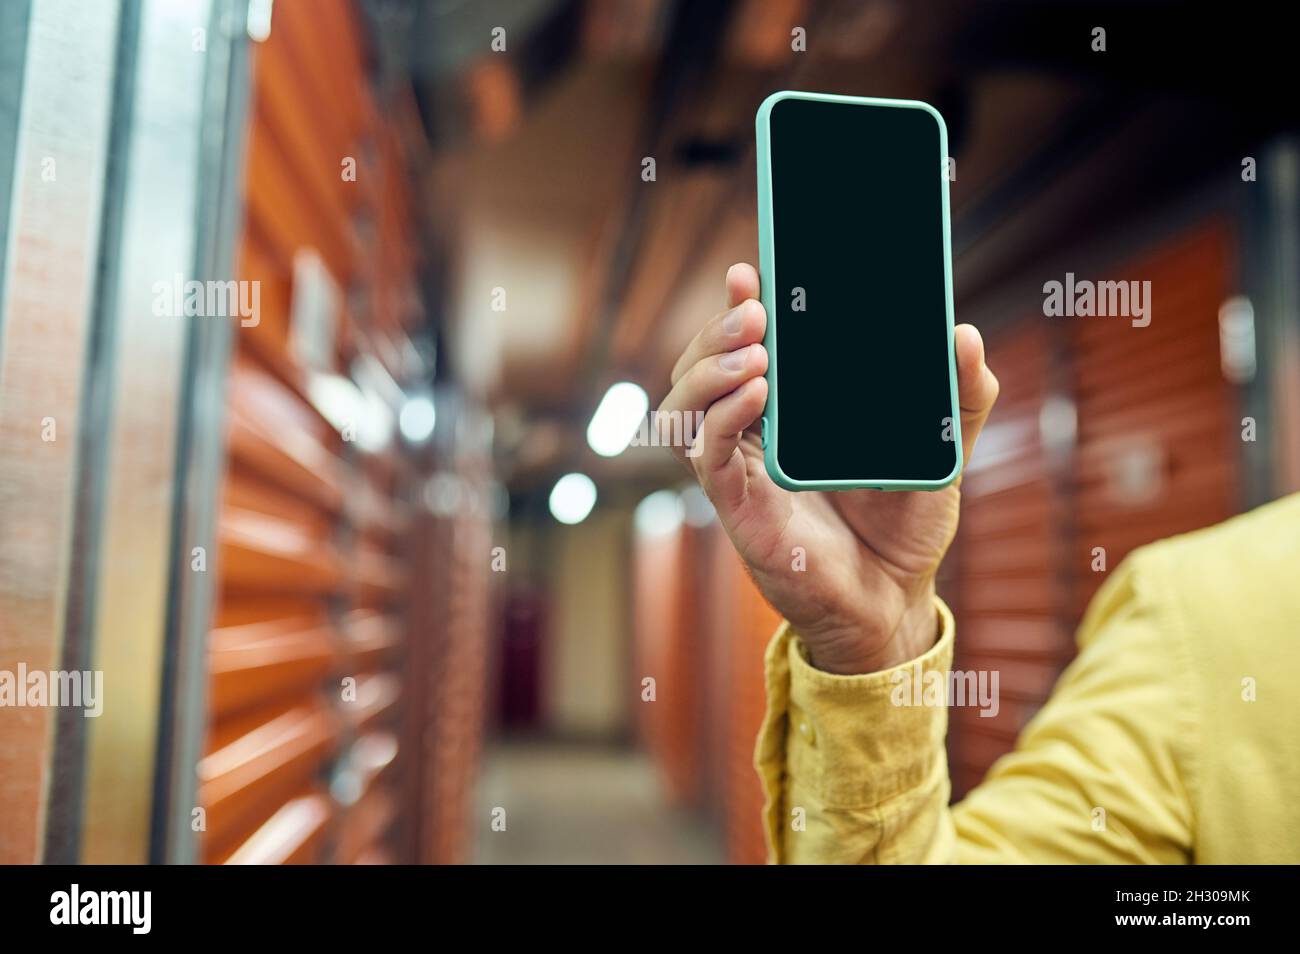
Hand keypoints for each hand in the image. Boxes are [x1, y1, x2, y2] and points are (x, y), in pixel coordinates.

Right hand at [657, 263, 998, 673]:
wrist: (897, 601)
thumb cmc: (906, 526)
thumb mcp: (941, 450)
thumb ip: (959, 397)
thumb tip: (964, 334)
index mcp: (786, 415)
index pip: (742, 349)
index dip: (736, 307)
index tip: (750, 269)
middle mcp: (750, 439)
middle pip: (698, 370)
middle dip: (716, 330)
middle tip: (755, 306)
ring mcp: (738, 474)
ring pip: (684, 409)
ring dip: (708, 369)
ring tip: (756, 346)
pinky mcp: (740, 510)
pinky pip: (706, 457)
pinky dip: (720, 418)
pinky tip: (757, 392)